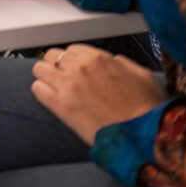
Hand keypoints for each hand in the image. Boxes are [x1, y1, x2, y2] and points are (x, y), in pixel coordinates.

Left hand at [32, 45, 167, 145]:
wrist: (145, 136)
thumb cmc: (148, 109)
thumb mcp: (143, 76)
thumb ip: (123, 63)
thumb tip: (112, 61)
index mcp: (99, 58)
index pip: (72, 49)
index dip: (74, 60)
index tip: (76, 69)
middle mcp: (80, 67)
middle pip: (53, 56)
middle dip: (57, 66)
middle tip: (63, 78)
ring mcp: (68, 86)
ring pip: (39, 69)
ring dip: (46, 76)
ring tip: (54, 87)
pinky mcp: (61, 107)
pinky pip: (37, 90)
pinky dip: (42, 92)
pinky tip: (50, 98)